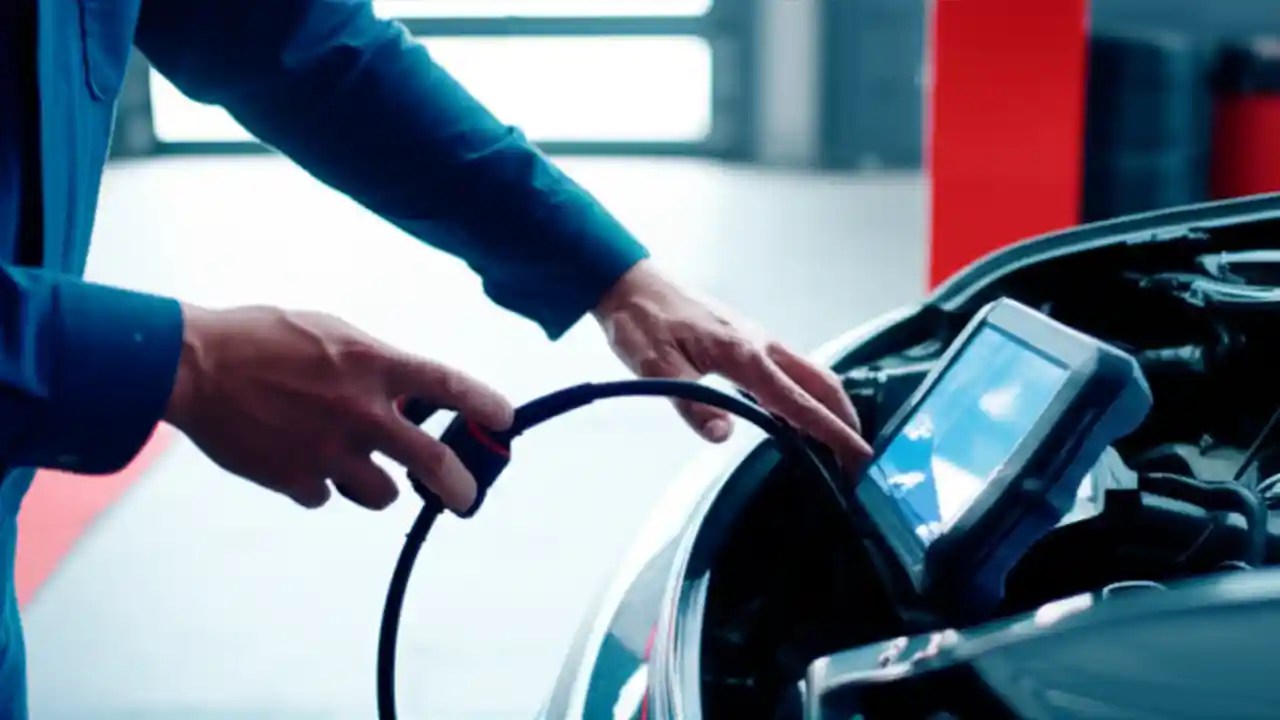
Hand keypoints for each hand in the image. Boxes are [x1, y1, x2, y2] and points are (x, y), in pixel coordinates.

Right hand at [164, 304, 512, 511]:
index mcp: (372, 363)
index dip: (486, 404)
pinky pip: (324, 497)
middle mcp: (360, 411)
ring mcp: (330, 451)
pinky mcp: (296, 480)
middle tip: (465, 497)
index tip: (505, 419)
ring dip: (375, 484)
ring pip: (381, 494)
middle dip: (459, 487)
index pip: (450, 386)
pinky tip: (292, 457)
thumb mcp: (330, 332)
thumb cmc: (259, 338)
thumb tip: (406, 394)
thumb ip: (372, 364)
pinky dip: (316, 483)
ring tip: (353, 466)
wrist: (192, 367)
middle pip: (433, 463)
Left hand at [592, 261, 872, 465]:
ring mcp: (759, 339)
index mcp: (744, 354)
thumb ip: (691, 402)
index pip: (798, 402)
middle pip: (822, 383)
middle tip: (859, 457)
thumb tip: (724, 436)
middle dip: (845, 419)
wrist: (633, 284)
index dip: (831, 432)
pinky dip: (809, 393)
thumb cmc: (642, 323)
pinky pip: (793, 369)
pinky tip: (799, 414)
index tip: (858, 456)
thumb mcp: (655, 367)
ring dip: (830, 405)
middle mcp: (761, 344)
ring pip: (811, 374)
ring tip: (839, 441)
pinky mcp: (750, 338)